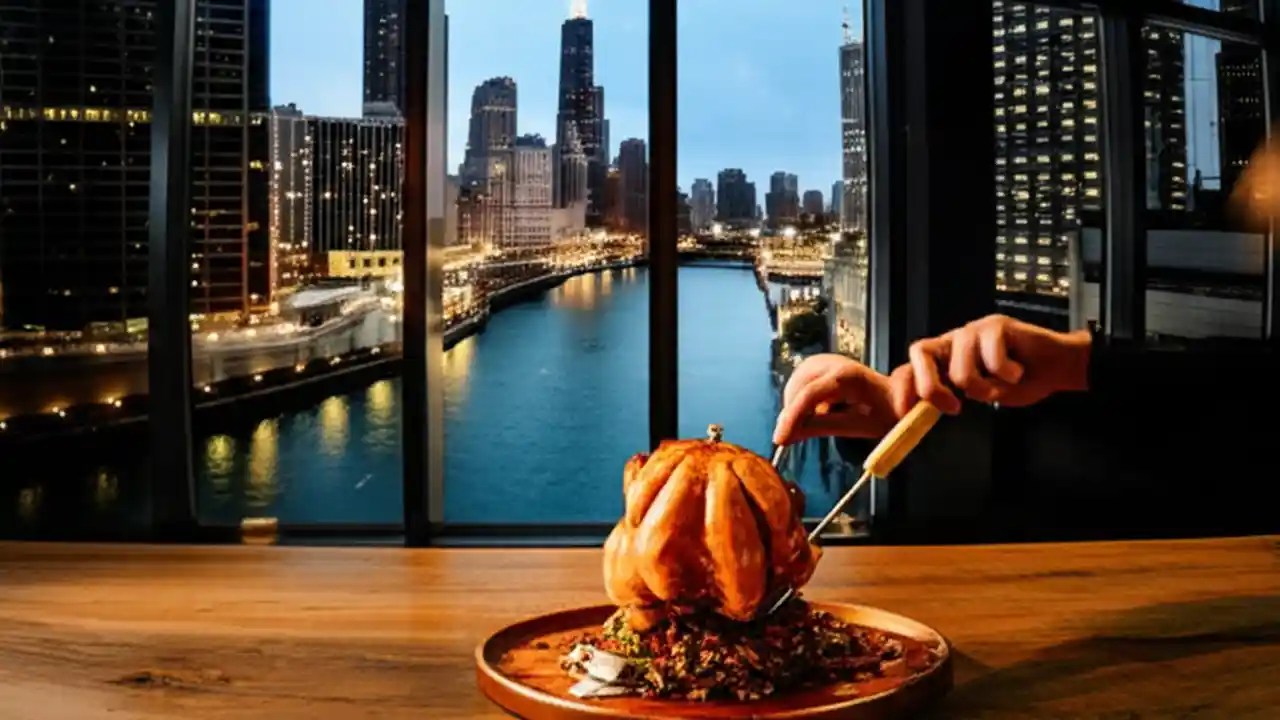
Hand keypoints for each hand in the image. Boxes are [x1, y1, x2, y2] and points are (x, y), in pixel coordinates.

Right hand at [772, 354, 903, 444]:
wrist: (893, 395)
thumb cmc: (881, 412)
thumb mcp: (855, 426)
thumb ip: (820, 428)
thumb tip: (786, 438)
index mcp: (846, 377)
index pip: (809, 395)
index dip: (791, 418)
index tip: (779, 440)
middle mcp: (831, 362)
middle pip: (797, 389)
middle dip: (792, 414)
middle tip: (794, 436)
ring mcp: (822, 361)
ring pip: (793, 387)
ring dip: (796, 408)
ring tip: (813, 422)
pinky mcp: (816, 365)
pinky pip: (797, 386)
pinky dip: (799, 402)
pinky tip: (816, 411)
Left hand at [898, 314, 1091, 414]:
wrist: (1057, 367)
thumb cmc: (1019, 382)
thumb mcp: (981, 395)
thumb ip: (953, 398)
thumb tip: (923, 413)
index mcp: (944, 359)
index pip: (910, 367)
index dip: (903, 389)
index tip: (906, 414)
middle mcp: (953, 342)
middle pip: (919, 352)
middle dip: (930, 386)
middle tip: (954, 408)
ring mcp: (973, 331)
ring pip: (960, 368)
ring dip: (983, 388)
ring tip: (1002, 386)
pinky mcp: (996, 325)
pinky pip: (991, 358)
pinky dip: (1007, 373)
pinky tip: (1018, 371)